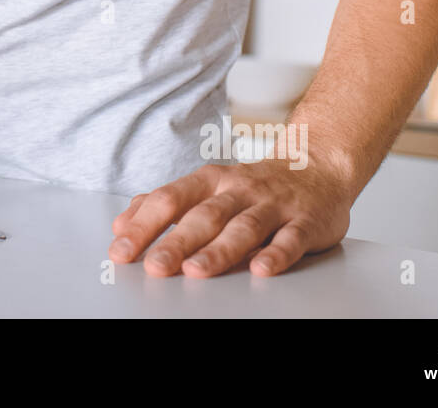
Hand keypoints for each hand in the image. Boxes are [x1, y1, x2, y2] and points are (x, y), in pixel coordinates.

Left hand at [108, 157, 353, 277]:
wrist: (317, 166)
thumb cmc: (252, 186)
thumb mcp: (206, 186)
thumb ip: (164, 204)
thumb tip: (120, 224)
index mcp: (209, 181)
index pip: (169, 200)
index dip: (143, 225)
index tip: (121, 251)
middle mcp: (238, 190)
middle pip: (204, 216)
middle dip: (176, 242)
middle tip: (155, 267)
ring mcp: (272, 204)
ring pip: (244, 227)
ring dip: (219, 250)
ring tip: (196, 271)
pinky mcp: (305, 221)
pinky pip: (291, 239)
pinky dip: (277, 254)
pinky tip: (262, 269)